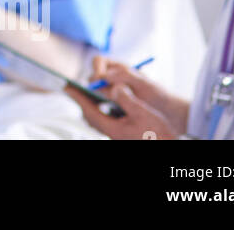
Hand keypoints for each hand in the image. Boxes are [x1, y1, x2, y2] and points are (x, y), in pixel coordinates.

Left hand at [64, 83, 180, 139]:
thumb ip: (127, 99)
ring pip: (97, 119)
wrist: (167, 146)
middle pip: (90, 115)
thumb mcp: (143, 113)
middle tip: (75, 88)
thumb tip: (114, 87)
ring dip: (91, 106)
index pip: (89, 110)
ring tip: (89, 93)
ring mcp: (116, 135)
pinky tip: (107, 104)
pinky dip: (101, 111)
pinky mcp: (121, 135)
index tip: (67, 87)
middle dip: (82, 101)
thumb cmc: (157, 134)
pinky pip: (105, 121)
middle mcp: (111, 132)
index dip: (77, 97)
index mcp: (112, 128)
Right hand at [84, 55, 188, 130]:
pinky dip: (98, 107)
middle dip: (93, 86)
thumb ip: (125, 76)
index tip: (99, 81)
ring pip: (93, 91)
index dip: (96, 69)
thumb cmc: (157, 95)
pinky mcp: (111, 104)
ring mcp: (110, 91)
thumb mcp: (144, 84)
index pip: (98, 61)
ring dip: (95, 97)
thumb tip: (104, 76)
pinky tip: (107, 114)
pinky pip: (98, 103)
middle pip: (92, 77)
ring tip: (104, 106)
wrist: (166, 112)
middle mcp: (112, 77)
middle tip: (100, 97)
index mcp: (118, 67)